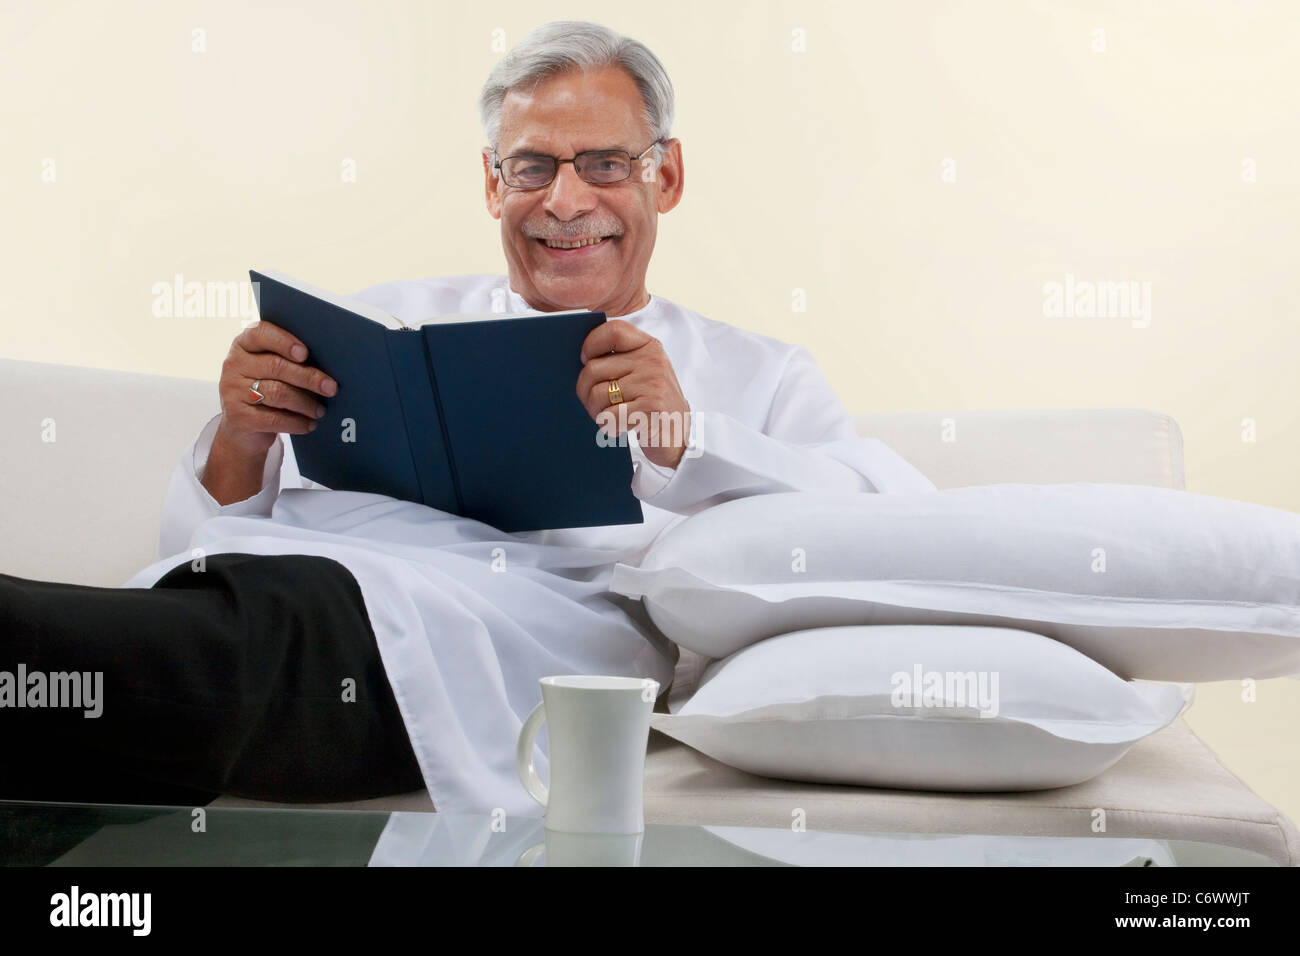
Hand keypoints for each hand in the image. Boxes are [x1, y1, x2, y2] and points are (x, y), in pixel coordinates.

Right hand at [202, 320, 337, 504]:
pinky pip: (274, 418)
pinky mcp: (238, 417)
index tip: (305, 353)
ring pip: (277, 393)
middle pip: (276, 366)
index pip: (260, 333)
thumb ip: (290, 361)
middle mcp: (234, 365)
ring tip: (320, 410)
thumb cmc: (264, 390)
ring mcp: (233, 391)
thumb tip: (329, 364)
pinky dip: (297, 422)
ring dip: (305, 403)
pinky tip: (309, 424)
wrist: (241, 428)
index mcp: (243, 345)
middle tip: (331, 388)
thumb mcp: (271, 372)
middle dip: (308, 377)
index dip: (284, 341)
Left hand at [576, 320, 690, 469]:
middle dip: (584, 390)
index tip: (585, 360)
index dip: (591, 344)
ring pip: (597, 394)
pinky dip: (607, 426)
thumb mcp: (643, 371)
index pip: (614, 331)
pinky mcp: (651, 409)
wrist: (678, 436)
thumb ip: (620, 358)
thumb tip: (582, 357)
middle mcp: (653, 361)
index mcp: (649, 346)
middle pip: (594, 368)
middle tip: (594, 403)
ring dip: (595, 412)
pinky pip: (608, 416)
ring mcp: (653, 384)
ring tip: (608, 417)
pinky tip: (618, 427)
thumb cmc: (651, 402)